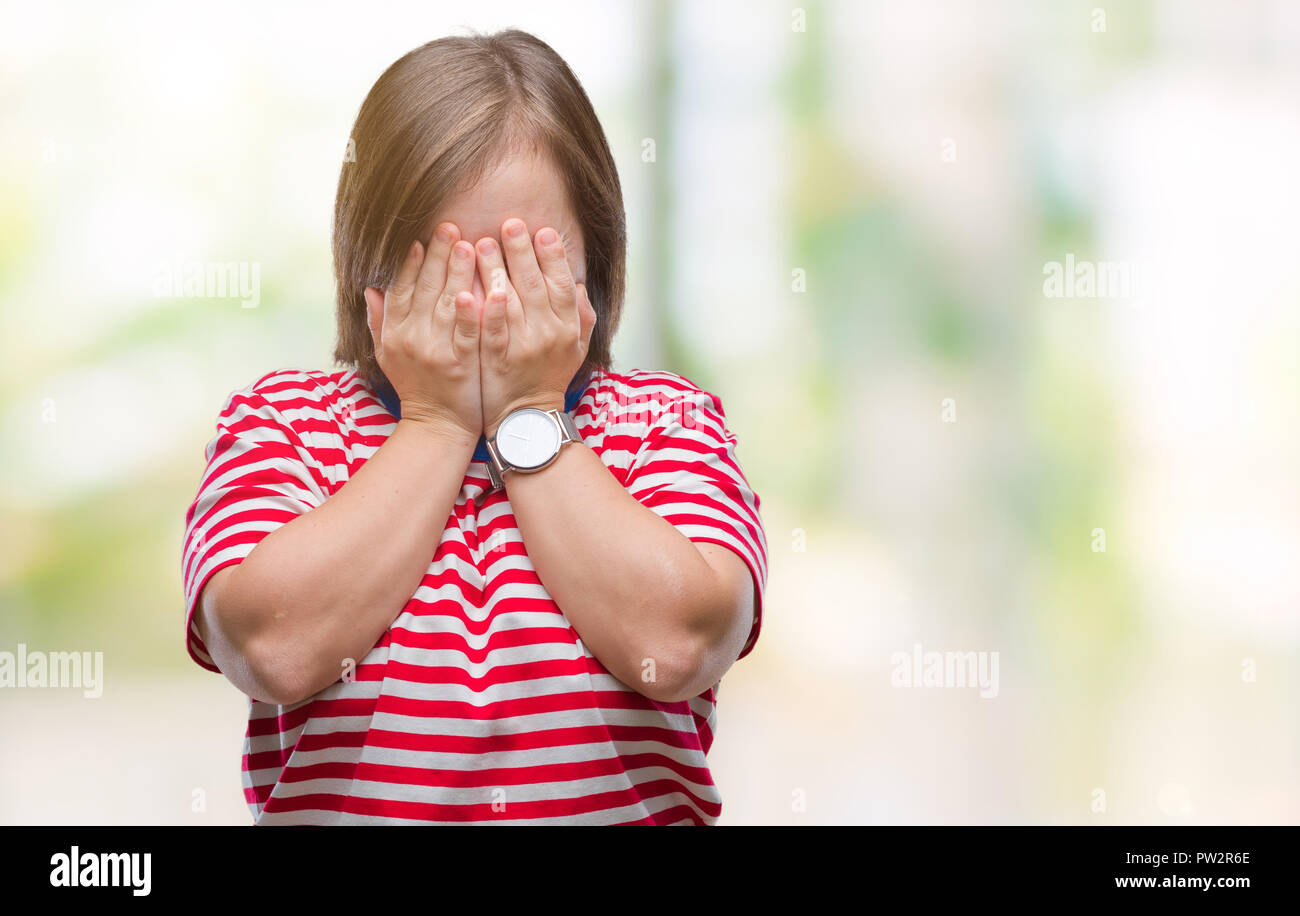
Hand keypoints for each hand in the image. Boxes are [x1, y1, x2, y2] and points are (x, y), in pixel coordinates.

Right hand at [364, 222, 482, 444]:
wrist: (438, 427)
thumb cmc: (417, 387)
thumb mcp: (388, 355)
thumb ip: (379, 321)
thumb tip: (369, 288)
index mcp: (395, 333)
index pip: (402, 289)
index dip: (410, 262)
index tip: (420, 238)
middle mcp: (412, 339)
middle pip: (426, 288)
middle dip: (439, 255)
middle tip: (451, 227)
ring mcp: (436, 352)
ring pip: (448, 304)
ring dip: (458, 272)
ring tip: (470, 245)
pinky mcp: (461, 365)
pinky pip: (468, 333)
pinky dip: (472, 313)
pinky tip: (479, 291)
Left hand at [475, 218, 596, 437]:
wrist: (527, 418)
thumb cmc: (550, 376)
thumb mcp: (576, 347)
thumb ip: (580, 314)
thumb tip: (578, 283)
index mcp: (567, 326)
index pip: (561, 282)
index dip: (553, 255)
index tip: (542, 230)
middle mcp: (548, 333)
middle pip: (534, 283)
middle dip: (521, 250)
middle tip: (509, 223)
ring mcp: (523, 347)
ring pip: (510, 300)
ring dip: (495, 269)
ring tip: (481, 242)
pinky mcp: (498, 359)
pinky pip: (493, 330)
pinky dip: (488, 310)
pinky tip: (479, 290)